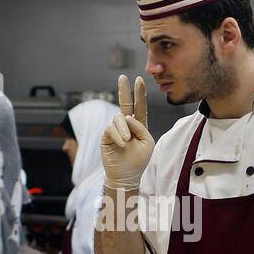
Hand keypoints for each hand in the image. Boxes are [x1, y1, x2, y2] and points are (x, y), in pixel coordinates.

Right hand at [100, 74, 153, 189]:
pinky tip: (122, 144)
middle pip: (125, 104)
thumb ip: (141, 127)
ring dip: (124, 129)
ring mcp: (116, 130)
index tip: (140, 80)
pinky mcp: (106, 136)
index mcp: (139, 126)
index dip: (140, 94)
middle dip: (124, 90)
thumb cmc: (138, 160)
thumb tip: (127, 116)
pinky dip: (118, 135)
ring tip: (127, 141)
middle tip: (123, 77)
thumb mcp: (147, 142)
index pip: (140, 107)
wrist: (126, 175)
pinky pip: (111, 128)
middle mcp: (126, 125)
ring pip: (119, 118)